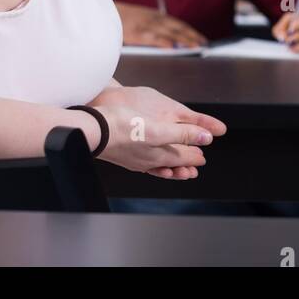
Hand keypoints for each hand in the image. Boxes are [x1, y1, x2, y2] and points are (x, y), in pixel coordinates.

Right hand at [90, 86, 226, 179]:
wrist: (92, 130)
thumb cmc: (122, 129)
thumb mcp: (158, 129)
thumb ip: (183, 134)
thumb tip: (206, 138)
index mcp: (159, 155)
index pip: (183, 157)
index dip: (195, 155)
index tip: (203, 156)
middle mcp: (148, 161)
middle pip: (172, 163)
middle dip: (185, 164)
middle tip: (195, 165)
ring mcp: (135, 159)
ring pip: (159, 163)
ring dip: (171, 164)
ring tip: (177, 169)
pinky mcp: (124, 153)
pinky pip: (145, 161)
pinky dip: (154, 162)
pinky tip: (150, 160)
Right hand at [116, 2, 205, 48]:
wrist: (101, 11)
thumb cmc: (119, 20)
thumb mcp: (139, 21)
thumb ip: (151, 30)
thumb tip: (167, 44)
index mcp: (154, 16)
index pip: (177, 24)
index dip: (190, 31)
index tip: (202, 39)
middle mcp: (153, 19)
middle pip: (177, 28)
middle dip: (191, 36)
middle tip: (204, 45)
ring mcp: (145, 25)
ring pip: (169, 32)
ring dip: (183, 39)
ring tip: (195, 47)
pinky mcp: (136, 32)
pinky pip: (152, 37)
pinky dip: (163, 41)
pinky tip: (172, 47)